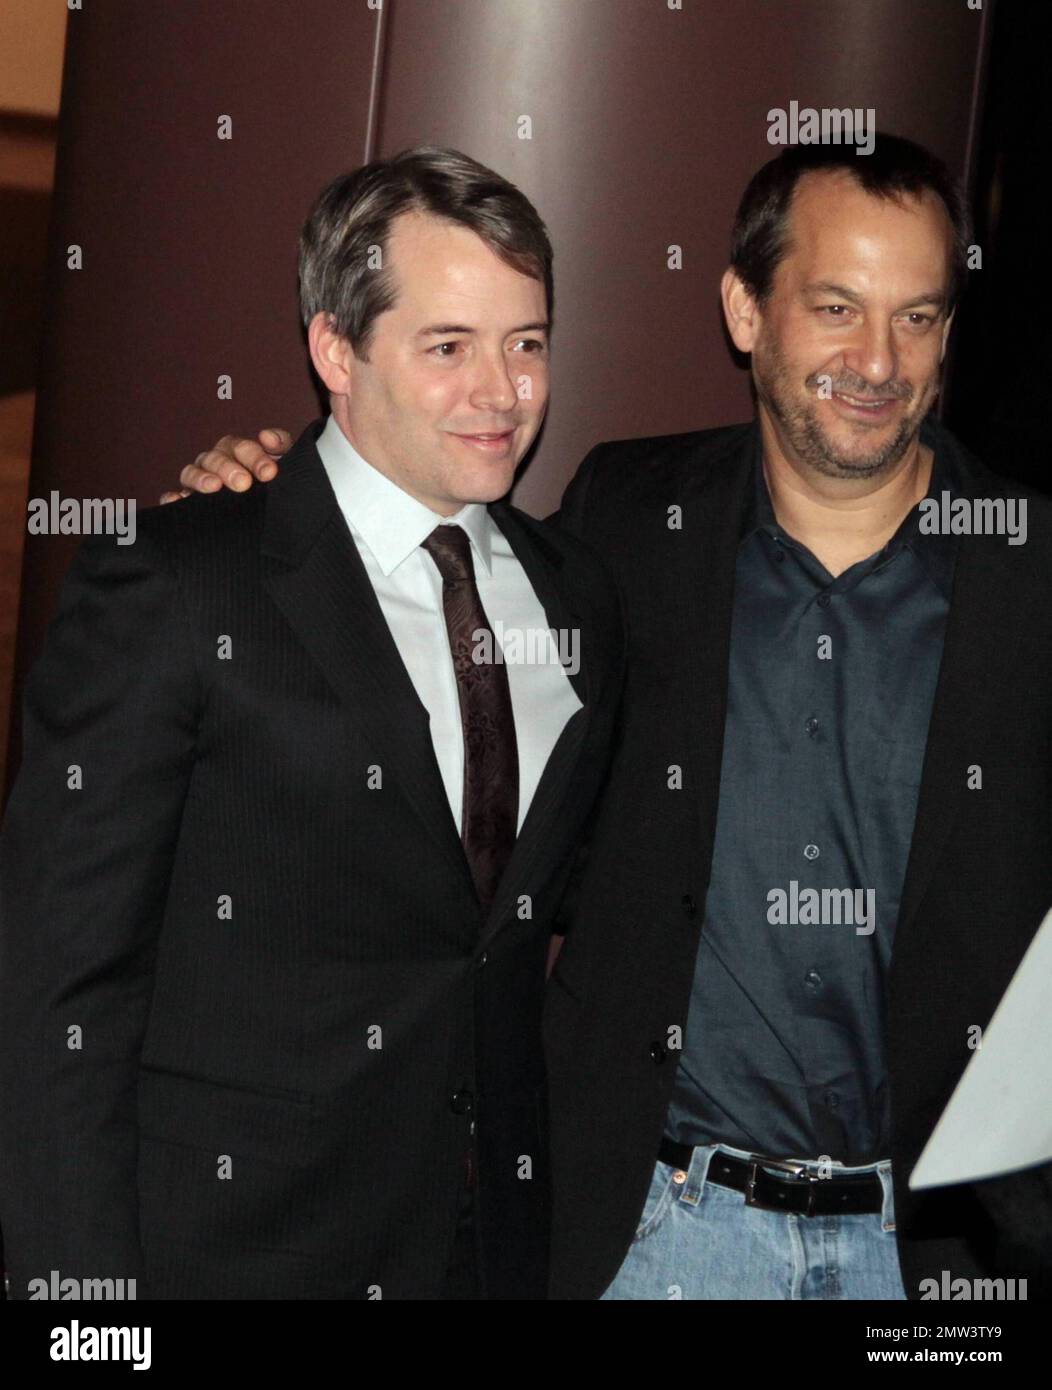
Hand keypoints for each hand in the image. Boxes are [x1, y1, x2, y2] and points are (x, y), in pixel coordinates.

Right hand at [159, 428, 290, 502]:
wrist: (278, 518)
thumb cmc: (277, 485)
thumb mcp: (287, 463)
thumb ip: (281, 445)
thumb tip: (267, 436)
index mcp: (239, 453)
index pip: (242, 448)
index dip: (254, 457)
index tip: (269, 473)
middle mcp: (217, 465)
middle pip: (214, 459)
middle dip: (228, 468)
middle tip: (243, 483)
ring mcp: (201, 484)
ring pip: (191, 473)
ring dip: (200, 478)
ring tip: (213, 487)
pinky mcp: (190, 505)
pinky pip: (175, 499)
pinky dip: (173, 498)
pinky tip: (177, 501)